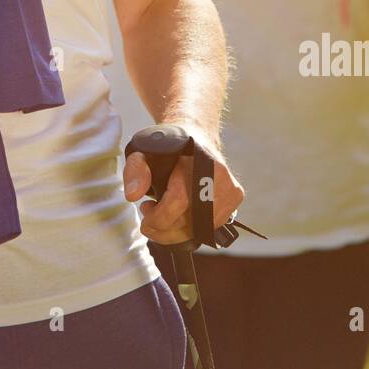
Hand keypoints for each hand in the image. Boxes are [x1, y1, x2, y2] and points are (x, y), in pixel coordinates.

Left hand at [122, 136, 244, 246]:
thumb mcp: (144, 151)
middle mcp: (220, 173)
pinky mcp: (235, 198)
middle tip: (149, 217)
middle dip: (164, 227)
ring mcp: (231, 187)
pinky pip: (211, 227)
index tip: (144, 212)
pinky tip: (178, 217)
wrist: (196, 137)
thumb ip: (135, 170)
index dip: (158, 216)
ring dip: (177, 231)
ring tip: (161, 215)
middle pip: (191, 219)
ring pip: (202, 228)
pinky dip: (191, 229)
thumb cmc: (168, 147)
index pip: (179, 200)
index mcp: (197, 157)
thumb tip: (133, 195)